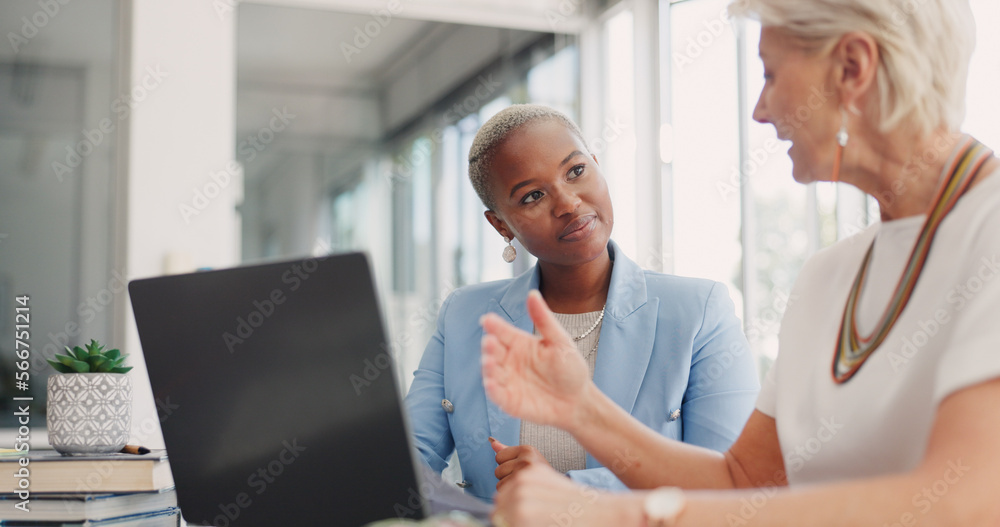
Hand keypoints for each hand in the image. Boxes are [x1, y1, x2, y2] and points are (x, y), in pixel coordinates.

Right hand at [481, 290, 591, 430]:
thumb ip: (543, 319)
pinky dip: (492, 389)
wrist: (579, 400)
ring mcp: (508, 380)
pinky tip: (490, 383)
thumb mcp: (560, 340)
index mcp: (520, 343)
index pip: (502, 331)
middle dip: (489, 347)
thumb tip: (532, 293)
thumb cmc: (570, 368)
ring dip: (488, 367)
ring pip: (491, 371)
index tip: (487, 320)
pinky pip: (496, 394)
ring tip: (490, 361)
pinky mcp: (509, 400)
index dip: (493, 325)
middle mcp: (510, 360)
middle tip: (490, 342)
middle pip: (493, 350)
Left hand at [490, 437, 551, 490]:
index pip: (498, 456)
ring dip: (508, 487)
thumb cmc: (540, 476)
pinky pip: (504, 493)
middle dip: (506, 476)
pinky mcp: (523, 488)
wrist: (556, 491)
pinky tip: (521, 494)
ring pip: (500, 483)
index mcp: (528, 450)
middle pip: (498, 470)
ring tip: (522, 486)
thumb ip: (507, 450)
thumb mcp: (527, 458)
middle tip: (521, 479)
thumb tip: (492, 442)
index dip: (506, 464)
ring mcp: (525, 474)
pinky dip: (509, 496)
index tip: (519, 468)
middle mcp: (527, 460)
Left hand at [492, 463, 631, 526]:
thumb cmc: (562, 492)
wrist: (590, 510)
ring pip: (497, 500)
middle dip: (511, 493)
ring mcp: (522, 487)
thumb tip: (491, 442)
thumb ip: (511, 455)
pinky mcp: (521, 509)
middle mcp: (525, 466)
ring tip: (536, 507)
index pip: (499, 460)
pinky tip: (533, 517)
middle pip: (498, 481)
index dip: (512, 474)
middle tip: (537, 498)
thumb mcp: (536, 467)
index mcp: (529, 452)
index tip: (532, 481)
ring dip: (511, 508)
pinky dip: (513, 520)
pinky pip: (500, 516)